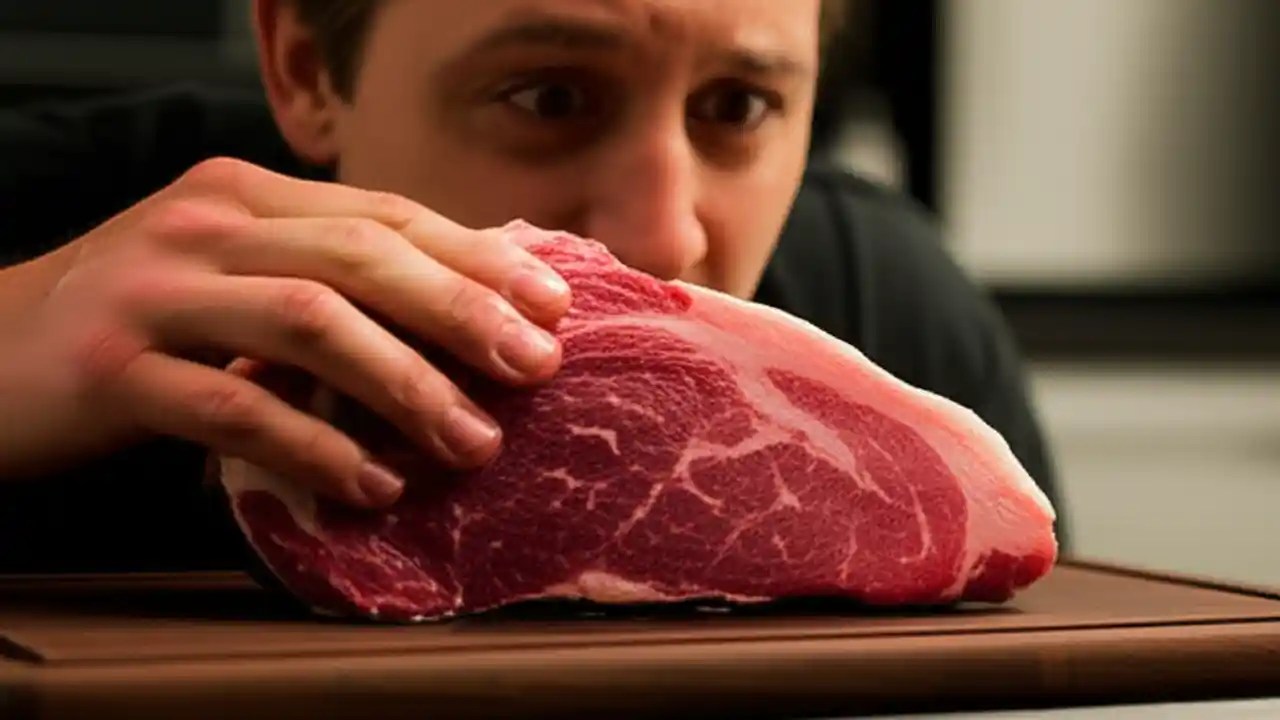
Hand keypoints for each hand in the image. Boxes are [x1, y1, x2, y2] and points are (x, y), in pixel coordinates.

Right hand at [0, 158, 569, 507]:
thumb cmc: (137, 321)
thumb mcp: (232, 274)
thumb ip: (324, 274)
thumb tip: (462, 310)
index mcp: (245, 196)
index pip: (384, 214)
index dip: (475, 258)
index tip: (551, 305)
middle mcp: (203, 227)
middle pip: (361, 258)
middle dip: (462, 315)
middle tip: (536, 370)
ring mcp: (153, 293)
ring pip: (308, 324)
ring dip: (404, 386)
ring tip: (472, 443)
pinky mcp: (112, 370)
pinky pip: (232, 406)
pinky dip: (312, 447)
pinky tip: (369, 485)